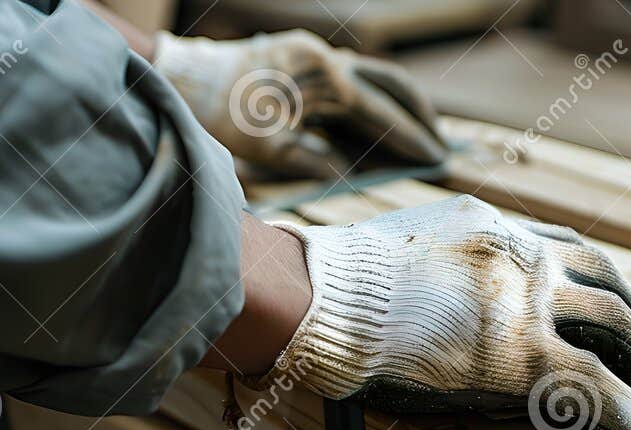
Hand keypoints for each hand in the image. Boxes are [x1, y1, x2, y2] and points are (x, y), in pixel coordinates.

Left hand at [154, 30, 445, 177]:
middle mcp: (325, 59)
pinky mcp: (306, 59)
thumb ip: (313, 160)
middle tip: (441, 143)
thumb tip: (348, 173)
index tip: (436, 158)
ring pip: (374, 77)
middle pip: (390, 83)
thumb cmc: (222, 115)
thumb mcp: (268, 148)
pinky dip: (372, 102)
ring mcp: (316, 55)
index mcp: (322, 78)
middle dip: (419, 113)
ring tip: (420, 133)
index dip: (409, 138)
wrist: (188, 79)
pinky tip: (379, 125)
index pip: (378, 112)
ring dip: (399, 105)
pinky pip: (352, 80)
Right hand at [249, 196, 630, 429]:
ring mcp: (525, 299)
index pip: (565, 248)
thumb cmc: (332, 290)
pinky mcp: (521, 353)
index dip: (597, 287)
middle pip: (605, 283)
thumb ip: (429, 267)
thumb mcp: (394, 255)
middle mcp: (520, 252)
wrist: (322, 300)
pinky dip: (630, 409)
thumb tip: (421, 303)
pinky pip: (596, 384)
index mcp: (489, 227)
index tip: (613, 315)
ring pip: (617, 329)